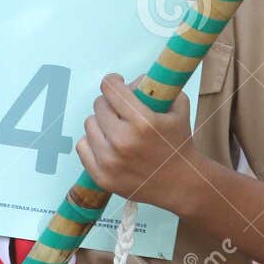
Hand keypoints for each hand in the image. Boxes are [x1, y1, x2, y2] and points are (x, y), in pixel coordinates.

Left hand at [76, 74, 199, 211]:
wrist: (181, 184)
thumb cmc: (179, 144)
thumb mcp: (178, 108)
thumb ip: (158, 86)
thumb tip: (132, 79)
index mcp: (143, 122)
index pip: (111, 89)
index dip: (113, 81)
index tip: (116, 82)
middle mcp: (123, 141)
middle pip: (99, 105)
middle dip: (110, 103)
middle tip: (120, 110)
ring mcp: (110, 161)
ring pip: (89, 124)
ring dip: (101, 123)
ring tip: (116, 128)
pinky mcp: (102, 176)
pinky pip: (82, 146)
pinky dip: (92, 141)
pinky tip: (107, 143)